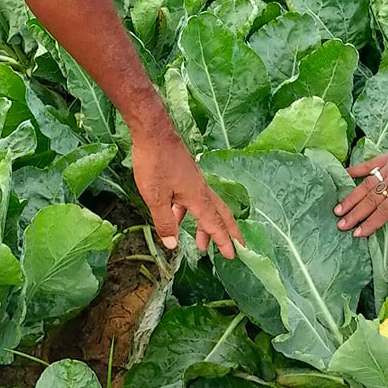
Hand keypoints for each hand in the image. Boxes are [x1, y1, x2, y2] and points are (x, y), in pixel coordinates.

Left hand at [131, 126, 240, 257]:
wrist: (152, 132)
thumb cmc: (154, 163)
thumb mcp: (155, 197)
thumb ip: (165, 222)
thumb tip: (173, 245)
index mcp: (197, 197)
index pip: (214, 223)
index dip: (223, 241)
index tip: (233, 255)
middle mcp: (200, 189)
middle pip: (220, 214)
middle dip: (228, 232)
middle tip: (235, 248)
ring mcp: (193, 181)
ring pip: (206, 206)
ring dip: (206, 225)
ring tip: (200, 244)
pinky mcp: (185, 175)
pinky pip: (193, 199)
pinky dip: (190, 212)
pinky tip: (176, 217)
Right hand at [335, 123, 387, 239]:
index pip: (386, 210)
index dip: (372, 223)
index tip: (358, 234)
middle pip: (371, 200)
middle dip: (356, 214)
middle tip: (340, 226)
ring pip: (366, 185)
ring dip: (351, 198)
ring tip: (337, 209)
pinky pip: (368, 166)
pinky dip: (355, 171)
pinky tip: (343, 177)